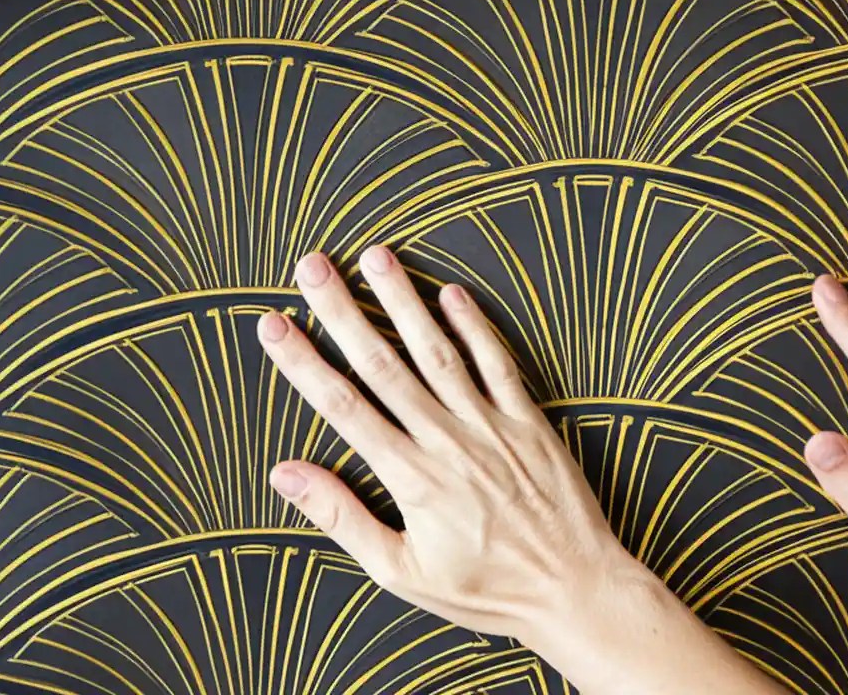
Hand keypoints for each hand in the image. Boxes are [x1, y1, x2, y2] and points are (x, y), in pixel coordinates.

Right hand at [258, 246, 626, 637]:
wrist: (575, 590)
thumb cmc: (488, 591)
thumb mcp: (402, 572)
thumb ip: (343, 517)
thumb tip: (285, 474)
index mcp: (410, 478)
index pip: (343, 407)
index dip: (303, 362)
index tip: (273, 325)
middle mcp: (447, 441)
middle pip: (384, 365)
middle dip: (344, 312)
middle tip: (312, 266)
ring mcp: (491, 426)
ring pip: (438, 352)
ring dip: (404, 302)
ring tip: (375, 257)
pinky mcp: (530, 423)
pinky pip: (498, 365)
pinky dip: (475, 327)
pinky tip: (451, 293)